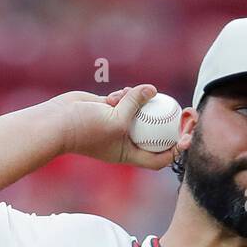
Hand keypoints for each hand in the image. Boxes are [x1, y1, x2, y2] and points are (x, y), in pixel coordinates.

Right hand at [47, 85, 177, 168]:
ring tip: (130, 96)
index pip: (160, 157)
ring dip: (141, 102)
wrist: (59, 122)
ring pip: (141, 113)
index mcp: (130, 154)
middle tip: (186, 110)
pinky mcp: (110, 110)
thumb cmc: (86, 129)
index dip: (177, 149)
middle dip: (171, 122)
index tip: (188, 135)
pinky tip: (114, 96)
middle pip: (156, 134)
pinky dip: (125, 95)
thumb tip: (153, 89)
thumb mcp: (118, 118)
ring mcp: (118, 126)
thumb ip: (137, 103)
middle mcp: (126, 142)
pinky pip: (126, 101)